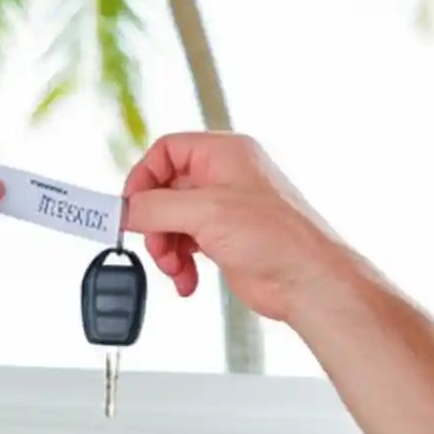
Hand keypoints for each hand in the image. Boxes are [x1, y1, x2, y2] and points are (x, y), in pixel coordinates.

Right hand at [122, 132, 357, 322]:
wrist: (310, 283)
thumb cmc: (279, 238)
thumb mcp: (205, 213)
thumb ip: (155, 208)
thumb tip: (124, 210)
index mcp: (224, 153)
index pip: (166, 150)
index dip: (143, 177)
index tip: (130, 206)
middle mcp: (224, 176)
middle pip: (164, 190)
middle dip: (154, 222)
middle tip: (153, 244)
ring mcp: (224, 209)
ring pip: (171, 220)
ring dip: (166, 247)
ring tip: (174, 267)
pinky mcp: (225, 238)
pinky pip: (185, 244)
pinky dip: (179, 263)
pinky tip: (186, 279)